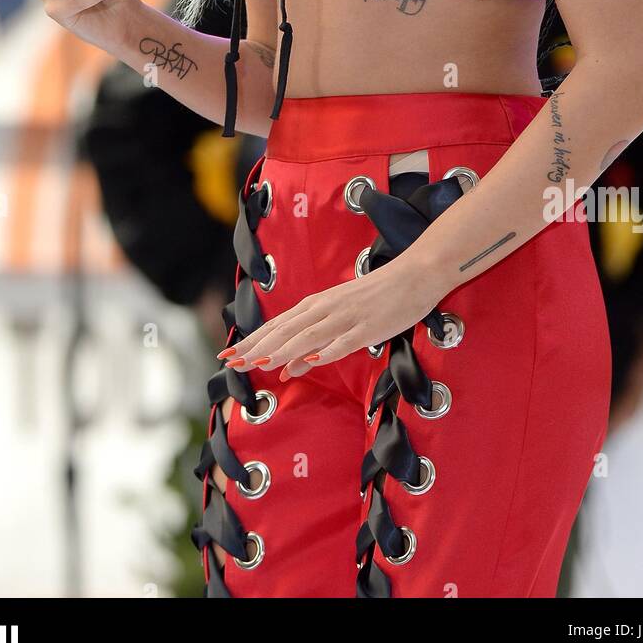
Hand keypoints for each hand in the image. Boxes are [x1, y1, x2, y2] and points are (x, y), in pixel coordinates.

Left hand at [217, 257, 440, 380]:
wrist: (413, 275)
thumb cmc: (377, 296)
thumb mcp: (340, 315)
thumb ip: (315, 341)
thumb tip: (289, 366)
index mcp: (317, 303)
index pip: (277, 325)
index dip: (251, 340)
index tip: (228, 355)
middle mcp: (326, 308)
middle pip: (285, 330)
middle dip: (256, 347)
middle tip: (231, 362)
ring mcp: (346, 318)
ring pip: (308, 336)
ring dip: (281, 350)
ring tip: (259, 364)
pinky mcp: (368, 328)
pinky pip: (343, 342)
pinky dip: (325, 352)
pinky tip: (309, 363)